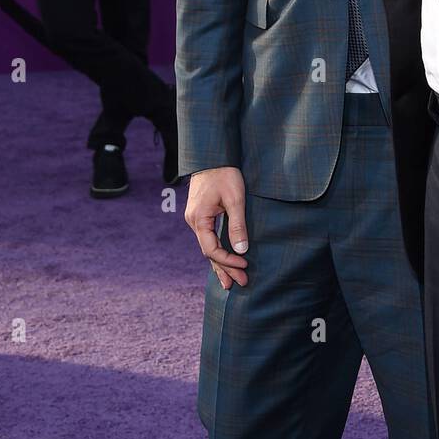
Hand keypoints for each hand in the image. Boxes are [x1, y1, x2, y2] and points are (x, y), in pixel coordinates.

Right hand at [184, 166, 248, 288]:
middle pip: (209, 252)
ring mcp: (196, 219)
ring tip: (230, 282)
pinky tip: (223, 262)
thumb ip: (237, 224)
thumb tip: (241, 250)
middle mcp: (194, 222)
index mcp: (199, 219)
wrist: (212, 156)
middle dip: (225, 268)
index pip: (211, 250)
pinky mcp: (201, 216)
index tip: (245, 265)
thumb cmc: (225, 174)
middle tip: (241, 283)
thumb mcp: (235, 198)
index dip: (228, 261)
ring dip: (220, 263)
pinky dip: (217, 252)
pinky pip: (208, 239)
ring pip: (208, 247)